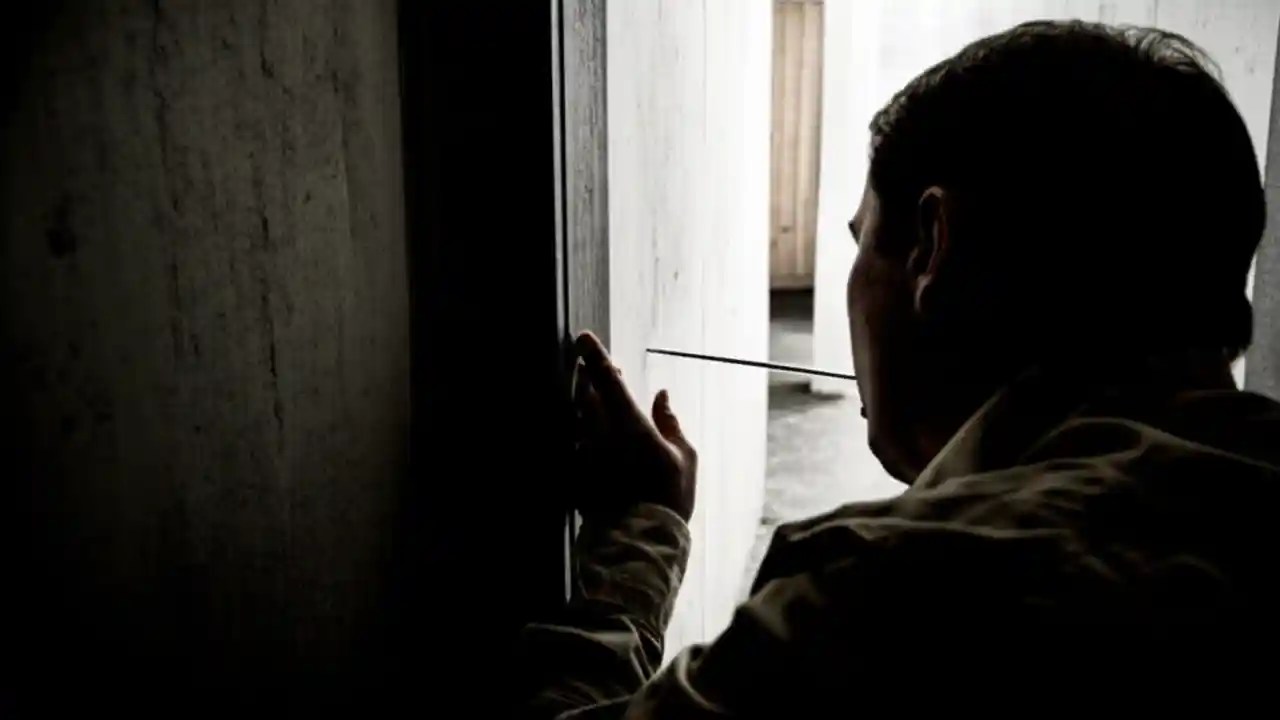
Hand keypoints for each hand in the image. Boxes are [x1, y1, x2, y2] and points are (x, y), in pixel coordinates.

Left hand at [572, 331, 696, 520]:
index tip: (584, 337)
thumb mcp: (684, 457)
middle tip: (585, 360)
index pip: (607, 381)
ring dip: (581, 398)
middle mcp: (601, 435)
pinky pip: (574, 443)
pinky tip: (585, 428)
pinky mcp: (576, 473)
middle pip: (584, 393)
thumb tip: (661, 395)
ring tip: (587, 387)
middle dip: (585, 373)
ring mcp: (586, 455)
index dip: (595, 356)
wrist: (642, 541)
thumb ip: (670, 422)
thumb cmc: (671, 498)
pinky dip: (579, 429)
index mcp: (630, 426)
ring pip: (576, 416)